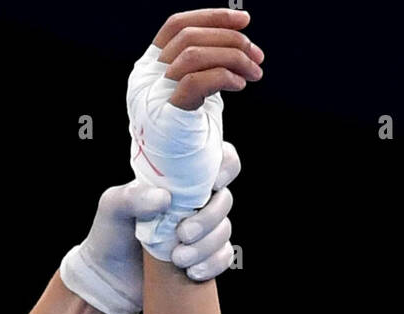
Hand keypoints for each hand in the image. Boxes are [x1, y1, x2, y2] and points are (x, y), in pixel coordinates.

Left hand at [60, 144, 240, 313]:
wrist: (110, 279)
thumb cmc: (110, 235)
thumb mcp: (112, 208)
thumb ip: (132, 197)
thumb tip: (164, 197)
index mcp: (177, 180)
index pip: (216, 159)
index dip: (225, 166)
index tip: (214, 183)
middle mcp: (194, 202)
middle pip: (225, 200)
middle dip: (208, 219)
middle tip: (182, 235)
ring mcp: (202, 231)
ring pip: (224, 230)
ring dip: (206, 246)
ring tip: (178, 259)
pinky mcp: (205, 257)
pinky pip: (224, 257)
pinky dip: (213, 264)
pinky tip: (192, 272)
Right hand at [127, 8, 262, 258]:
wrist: (166, 205)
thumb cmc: (185, 164)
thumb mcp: (198, 114)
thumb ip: (206, 85)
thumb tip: (235, 60)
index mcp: (150, 72)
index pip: (176, 26)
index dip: (211, 16)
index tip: (244, 20)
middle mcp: (145, 79)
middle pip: (188, 34)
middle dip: (229, 37)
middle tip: (258, 56)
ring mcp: (151, 96)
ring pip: (193, 53)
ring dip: (232, 57)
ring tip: (255, 74)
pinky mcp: (166, 118)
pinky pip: (196, 82)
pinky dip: (224, 77)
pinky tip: (241, 87)